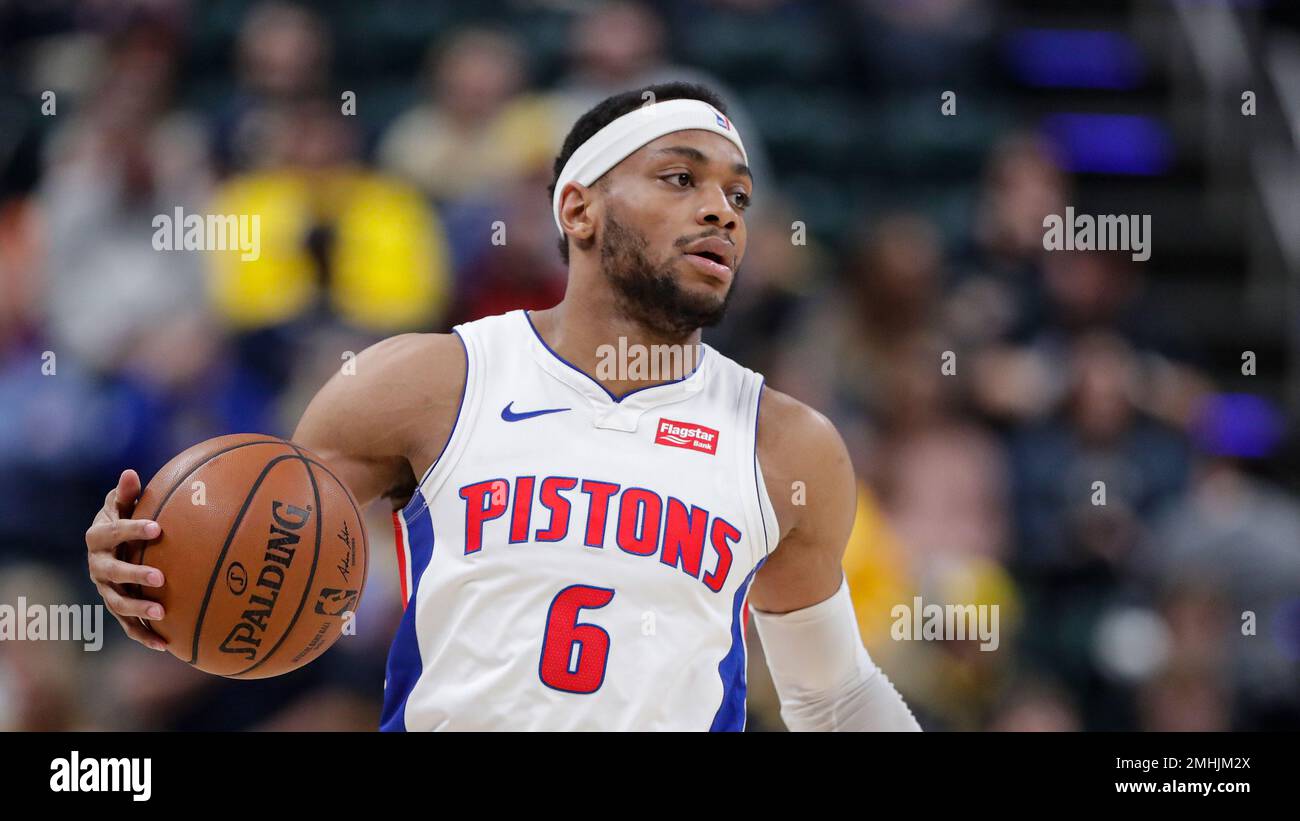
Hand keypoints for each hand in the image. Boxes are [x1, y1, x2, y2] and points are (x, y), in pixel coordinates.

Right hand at [85, 469, 167, 650]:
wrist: (110, 546)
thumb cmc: (122, 518)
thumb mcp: (122, 504)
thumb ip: (126, 494)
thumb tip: (130, 473)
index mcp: (98, 538)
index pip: (112, 533)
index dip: (132, 530)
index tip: (157, 527)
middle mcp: (96, 566)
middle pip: (111, 572)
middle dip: (134, 575)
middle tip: (160, 577)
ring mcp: (105, 589)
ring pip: (117, 602)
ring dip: (138, 608)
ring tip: (162, 613)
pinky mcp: (117, 607)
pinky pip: (129, 624)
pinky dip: (144, 635)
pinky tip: (166, 645)